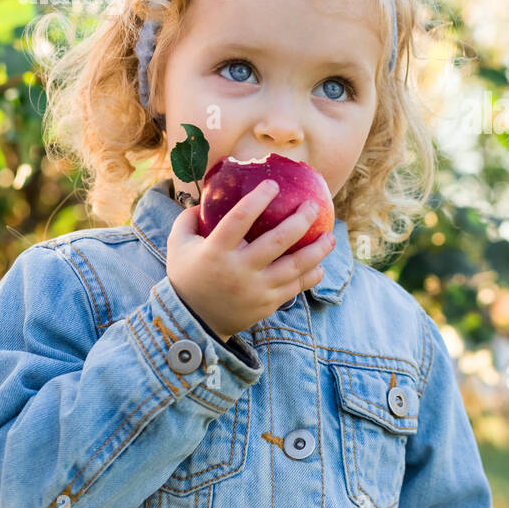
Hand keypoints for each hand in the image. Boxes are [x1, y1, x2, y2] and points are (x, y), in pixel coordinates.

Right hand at [166, 180, 335, 340]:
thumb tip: (205, 198)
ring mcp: (255, 289)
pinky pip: (295, 288)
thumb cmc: (186, 276)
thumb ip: (187, 219)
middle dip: (300, 220)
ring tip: (331, 236)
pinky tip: (320, 265)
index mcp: (216, 251)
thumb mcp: (178, 245)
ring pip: (295, 267)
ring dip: (317, 250)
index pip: (239, 219)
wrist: (192, 323)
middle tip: (313, 206)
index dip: (258, 199)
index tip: (274, 185)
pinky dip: (311, 276)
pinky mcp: (267, 304)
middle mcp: (239, 270)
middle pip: (277, 241)